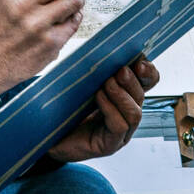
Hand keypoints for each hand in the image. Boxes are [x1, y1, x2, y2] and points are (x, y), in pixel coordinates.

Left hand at [45, 55, 159, 162]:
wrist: (45, 139)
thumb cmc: (62, 110)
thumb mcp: (79, 85)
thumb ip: (92, 70)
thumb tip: (99, 48)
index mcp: (123, 98)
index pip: (147, 83)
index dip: (148, 72)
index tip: (140, 61)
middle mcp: (125, 116)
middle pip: (141, 96)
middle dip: (132, 81)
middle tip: (120, 70)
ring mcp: (120, 134)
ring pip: (135, 113)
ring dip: (123, 95)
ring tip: (107, 83)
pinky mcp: (109, 145)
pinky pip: (120, 126)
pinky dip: (111, 109)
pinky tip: (99, 97)